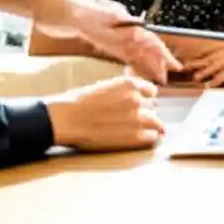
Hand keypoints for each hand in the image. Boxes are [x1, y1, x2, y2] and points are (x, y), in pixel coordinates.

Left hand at [34, 0, 181, 83]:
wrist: (51, 4)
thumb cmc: (70, 8)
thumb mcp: (91, 17)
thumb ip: (114, 24)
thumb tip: (140, 29)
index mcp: (122, 20)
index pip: (148, 38)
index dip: (161, 53)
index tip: (172, 66)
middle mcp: (120, 26)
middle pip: (144, 45)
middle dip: (156, 61)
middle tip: (165, 79)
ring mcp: (110, 32)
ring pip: (134, 50)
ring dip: (145, 63)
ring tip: (154, 77)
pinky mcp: (100, 38)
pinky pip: (120, 51)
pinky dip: (129, 61)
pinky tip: (133, 70)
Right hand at [45, 75, 165, 151]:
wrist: (67, 119)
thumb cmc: (79, 103)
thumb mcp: (104, 86)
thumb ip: (122, 90)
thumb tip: (133, 96)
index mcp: (130, 84)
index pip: (151, 91)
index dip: (144, 99)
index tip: (138, 105)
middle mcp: (138, 99)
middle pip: (152, 107)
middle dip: (144, 112)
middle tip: (130, 120)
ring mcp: (139, 118)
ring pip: (156, 122)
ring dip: (148, 126)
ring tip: (135, 131)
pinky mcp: (136, 136)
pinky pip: (152, 137)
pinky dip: (147, 138)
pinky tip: (136, 139)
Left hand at [181, 43, 223, 86]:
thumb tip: (218, 68)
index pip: (211, 55)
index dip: (198, 60)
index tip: (187, 64)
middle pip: (211, 59)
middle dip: (197, 64)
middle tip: (185, 69)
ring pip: (217, 65)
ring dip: (206, 71)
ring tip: (196, 77)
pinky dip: (219, 78)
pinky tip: (212, 84)